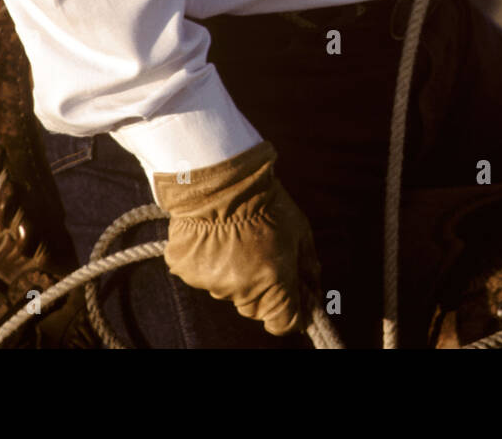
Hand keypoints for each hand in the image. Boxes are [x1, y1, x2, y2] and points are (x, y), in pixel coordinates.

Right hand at [153, 140, 319, 335]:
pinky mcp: (186, 271)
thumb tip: (315, 294)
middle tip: (262, 255)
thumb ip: (308, 267)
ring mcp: (210, 282)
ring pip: (229, 292)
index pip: (284, 323)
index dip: (292, 313)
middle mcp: (242, 289)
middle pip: (257, 310)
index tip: (294, 297)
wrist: (221, 178)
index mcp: (274, 282)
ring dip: (235, 275)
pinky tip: (214, 237)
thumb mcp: (300, 231)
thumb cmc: (267, 202)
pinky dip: (210, 263)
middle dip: (264, 290)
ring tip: (236, 239)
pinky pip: (203, 277)